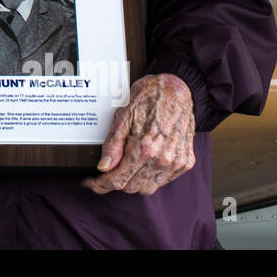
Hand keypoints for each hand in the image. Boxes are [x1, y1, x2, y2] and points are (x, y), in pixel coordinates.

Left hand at [82, 73, 194, 195]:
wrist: (177, 89)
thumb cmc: (149, 97)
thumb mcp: (123, 115)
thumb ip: (113, 144)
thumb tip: (103, 167)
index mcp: (145, 148)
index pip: (118, 180)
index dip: (100, 185)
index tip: (90, 183)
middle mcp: (162, 159)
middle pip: (131, 187)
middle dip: (114, 182)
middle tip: (105, 172)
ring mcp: (176, 162)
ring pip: (148, 188)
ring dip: (133, 182)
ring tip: (124, 167)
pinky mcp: (186, 161)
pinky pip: (164, 180)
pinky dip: (150, 177)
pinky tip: (143, 164)